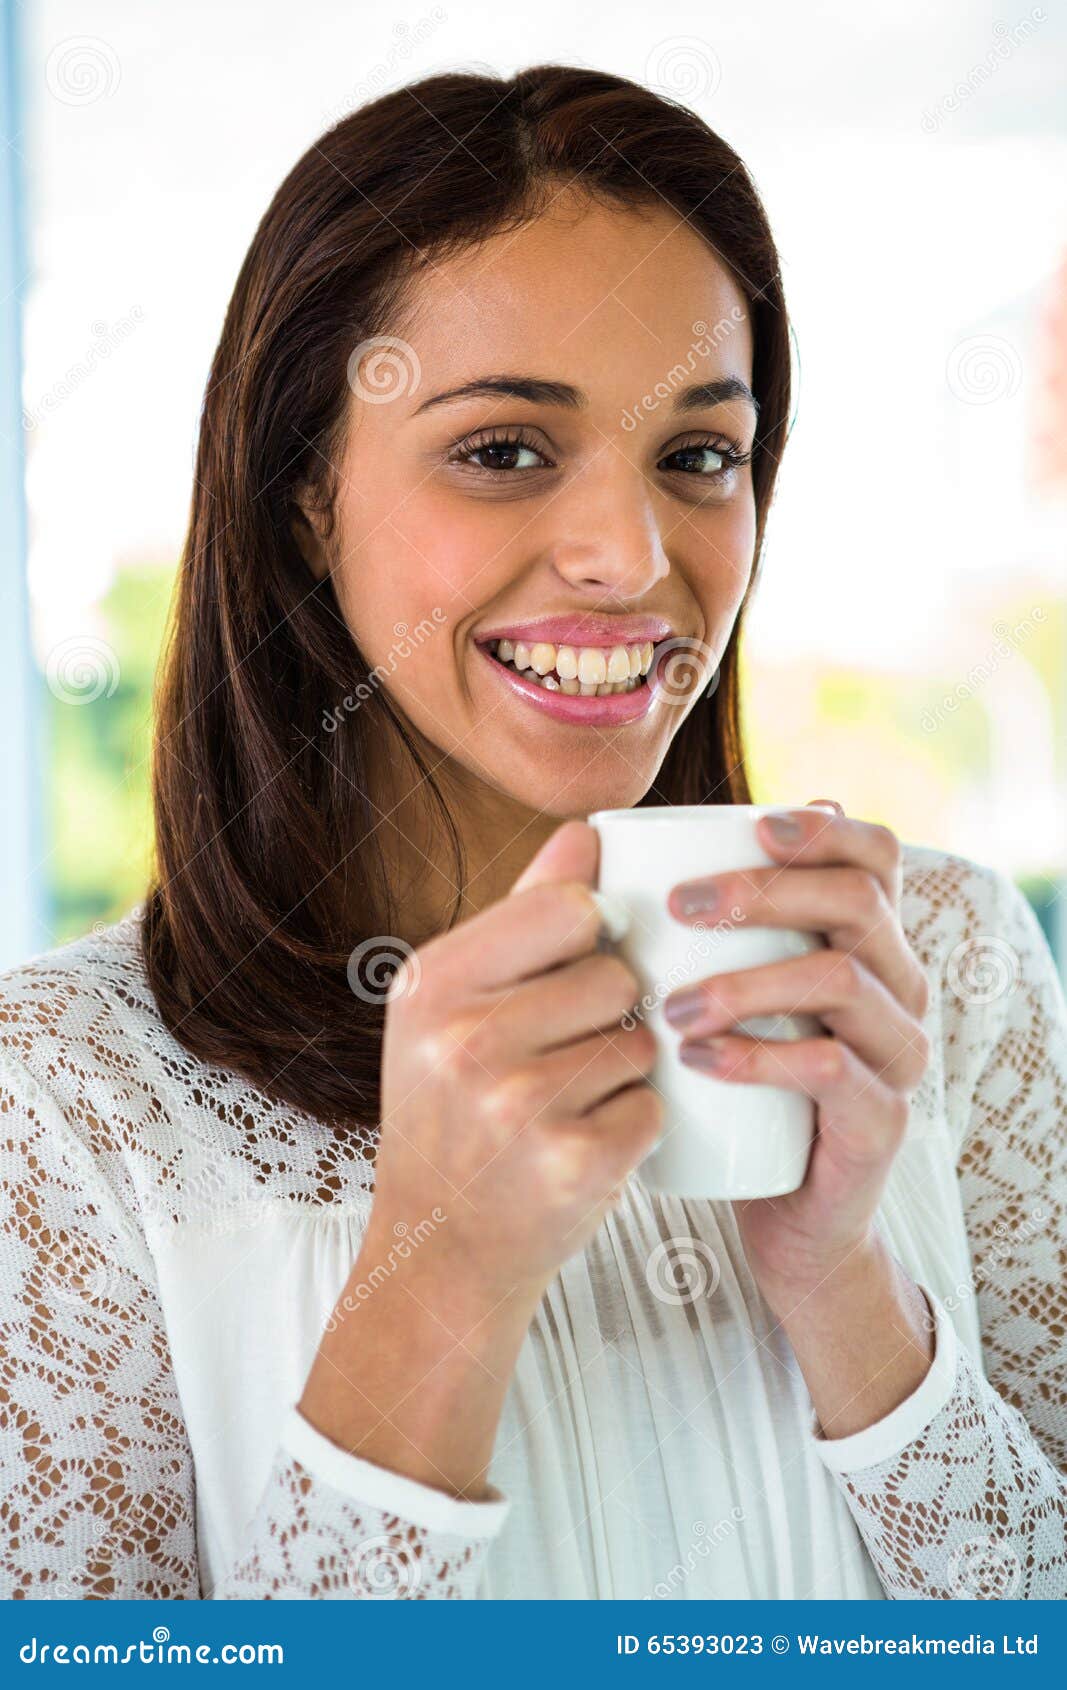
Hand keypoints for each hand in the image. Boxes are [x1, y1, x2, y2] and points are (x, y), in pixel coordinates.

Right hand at [369, 819, 661, 1306]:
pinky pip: (654, 1106)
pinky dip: (637, 1126)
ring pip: (644, 1041)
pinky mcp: (574, 1164)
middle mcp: (465, 1040)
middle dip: (612, 1012)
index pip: (568, 908)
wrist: (441, 1249)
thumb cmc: (453, 1113)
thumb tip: (588, 832)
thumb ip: (522, 917)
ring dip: (628, 1070)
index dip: (591, 936)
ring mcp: (519, 1106)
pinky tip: (587, 1145)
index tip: (573, 969)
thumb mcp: (452, 1009)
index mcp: (433, 984)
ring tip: (572, 1102)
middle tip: (564, 1056)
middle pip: (616, 976)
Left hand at [662, 799, 930, 1317]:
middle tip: (680, 905)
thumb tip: (631, 845)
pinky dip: (759, 1055)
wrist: (783, 1213)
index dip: (826, 829)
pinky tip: (699, 1059)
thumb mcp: (725, 996)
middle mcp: (899, 989)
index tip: (752, 824)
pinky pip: (832, 1069)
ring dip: (748, 980)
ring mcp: (897, 1055)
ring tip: (672, 1005)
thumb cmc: (739, 1087)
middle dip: (764, 891)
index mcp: (871, 943)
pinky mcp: (881, 1122)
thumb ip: (699, 928)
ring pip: (843, 980)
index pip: (877, 857)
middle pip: (858, 903)